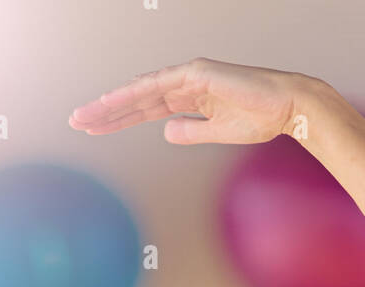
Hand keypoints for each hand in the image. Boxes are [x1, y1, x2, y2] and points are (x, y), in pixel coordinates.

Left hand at [68, 56, 309, 145]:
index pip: (146, 108)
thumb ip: (192, 132)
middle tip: (76, 121)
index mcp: (189, 96)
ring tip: (84, 116)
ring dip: (111, 105)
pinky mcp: (196, 75)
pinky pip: (158, 86)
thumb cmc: (260, 117)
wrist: (287, 106)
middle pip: (136, 98)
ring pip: (141, 91)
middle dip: (106, 111)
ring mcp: (189, 76)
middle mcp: (184, 82)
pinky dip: (133, 95)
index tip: (95, 127)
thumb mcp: (218, 132)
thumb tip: (166, 134)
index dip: (119, 118)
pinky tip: (112, 104)